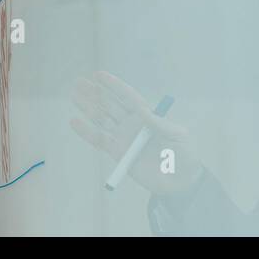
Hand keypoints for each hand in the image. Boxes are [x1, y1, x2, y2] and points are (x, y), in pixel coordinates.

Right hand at [69, 71, 202, 193]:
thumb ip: (160, 124)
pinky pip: (98, 140)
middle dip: (95, 94)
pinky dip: (86, 132)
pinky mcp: (117, 153)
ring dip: (88, 108)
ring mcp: (123, 138)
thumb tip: (144, 111)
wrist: (179, 183)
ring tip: (74, 96)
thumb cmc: (184, 156)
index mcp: (147, 117)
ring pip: (101, 120)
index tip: (99, 75)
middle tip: (80, 82)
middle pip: (110, 106)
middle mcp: (132, 125)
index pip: (128, 97)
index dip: (114, 86)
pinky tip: (74, 121)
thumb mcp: (179, 136)